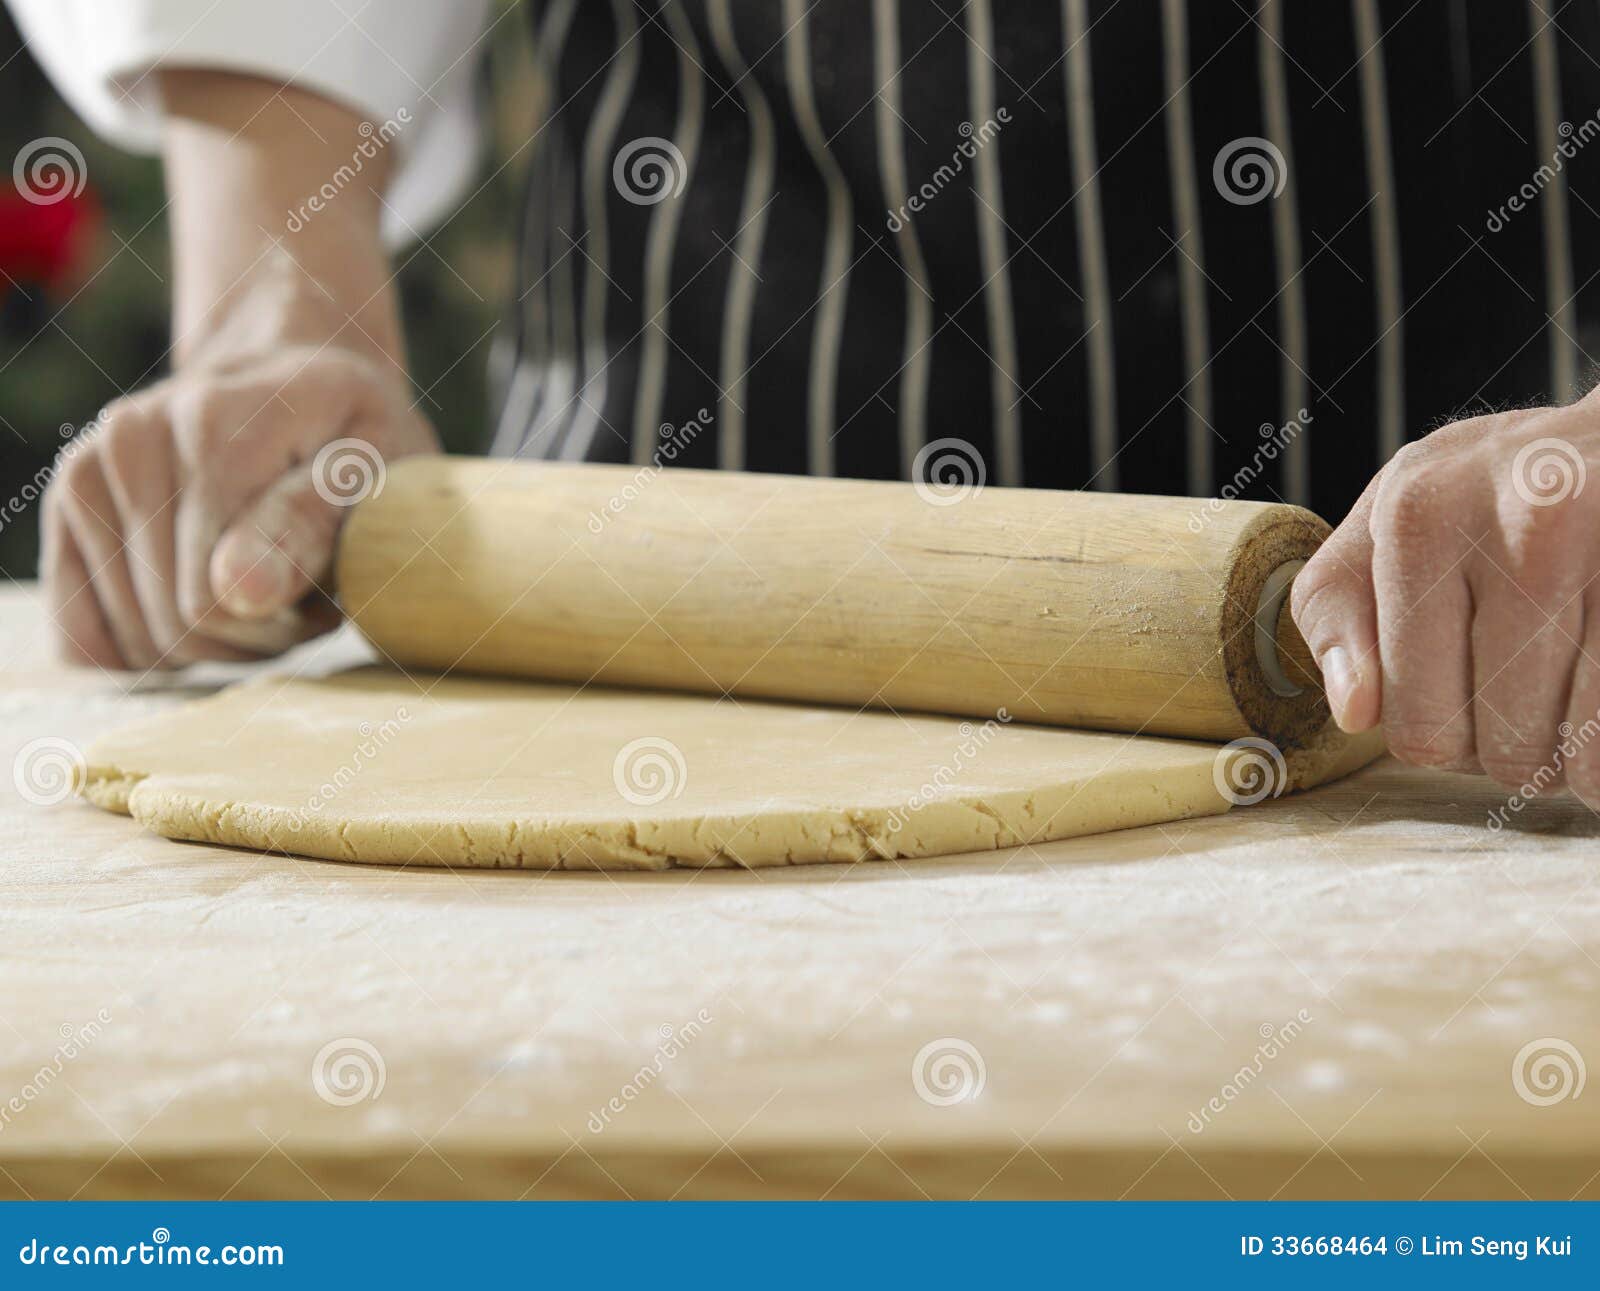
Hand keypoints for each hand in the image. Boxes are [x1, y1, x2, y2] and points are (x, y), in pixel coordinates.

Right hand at [44, 297, 435, 668]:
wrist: (296, 381)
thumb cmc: (350, 434)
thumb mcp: (376, 465)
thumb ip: (311, 524)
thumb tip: (239, 591)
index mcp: (211, 425)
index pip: (214, 599)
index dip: (281, 626)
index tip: (327, 597)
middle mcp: (131, 439)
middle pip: (174, 623)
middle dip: (250, 636)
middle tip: (301, 599)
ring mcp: (88, 470)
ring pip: (136, 638)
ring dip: (210, 643)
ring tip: (263, 591)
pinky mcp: (68, 505)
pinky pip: (81, 635)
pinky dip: (147, 650)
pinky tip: (201, 609)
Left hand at [1292, 395, 1599, 801]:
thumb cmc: (1481, 497)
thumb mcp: (1383, 526)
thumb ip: (1336, 616)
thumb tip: (1355, 712)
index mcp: (1422, 517)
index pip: (1420, 724)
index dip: (1440, 737)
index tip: (1456, 698)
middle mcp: (1526, 521)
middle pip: (1506, 747)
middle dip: (1515, 748)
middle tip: (1525, 692)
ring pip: (1585, 750)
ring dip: (1579, 752)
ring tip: (1571, 688)